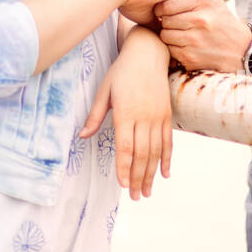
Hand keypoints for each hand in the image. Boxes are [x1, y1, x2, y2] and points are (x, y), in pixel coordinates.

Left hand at [79, 27, 172, 200]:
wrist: (148, 54)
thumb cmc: (122, 71)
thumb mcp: (104, 90)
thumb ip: (95, 115)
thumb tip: (82, 135)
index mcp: (126, 112)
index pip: (125, 146)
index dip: (123, 167)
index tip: (122, 184)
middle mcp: (144, 117)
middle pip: (142, 154)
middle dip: (137, 177)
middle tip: (135, 197)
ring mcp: (158, 117)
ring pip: (156, 151)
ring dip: (151, 174)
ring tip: (146, 192)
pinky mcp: (167, 115)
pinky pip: (168, 142)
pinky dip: (167, 159)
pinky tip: (164, 174)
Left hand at [154, 0, 251, 72]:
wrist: (241, 49)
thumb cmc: (221, 18)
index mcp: (203, 1)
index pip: (167, 4)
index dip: (162, 8)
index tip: (166, 11)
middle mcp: (200, 20)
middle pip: (165, 19)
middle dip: (166, 21)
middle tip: (174, 22)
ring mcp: (196, 40)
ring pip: (165, 35)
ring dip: (169, 35)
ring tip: (181, 33)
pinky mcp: (192, 58)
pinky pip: (170, 50)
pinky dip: (175, 48)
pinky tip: (186, 45)